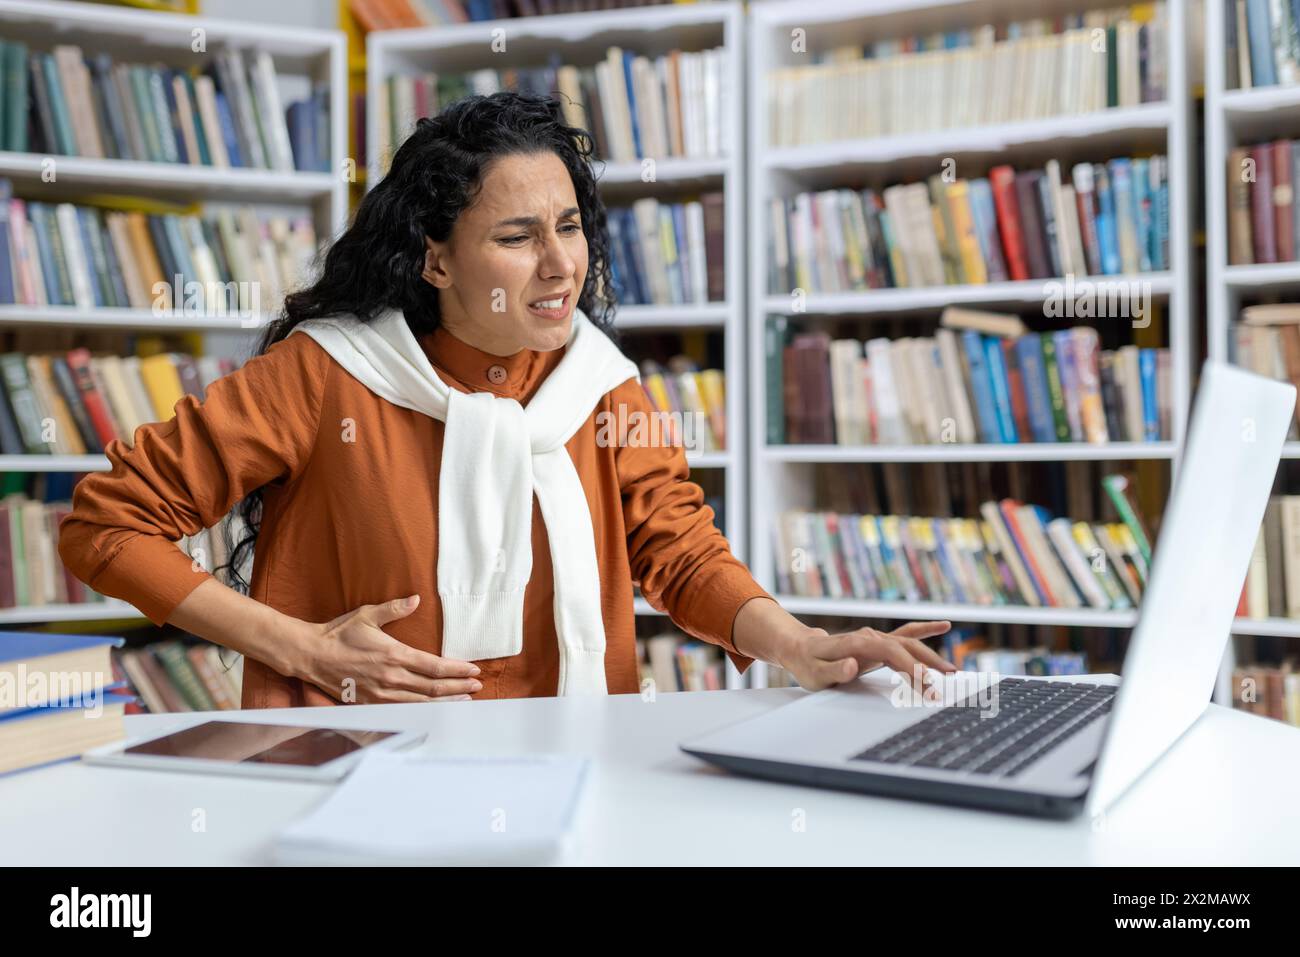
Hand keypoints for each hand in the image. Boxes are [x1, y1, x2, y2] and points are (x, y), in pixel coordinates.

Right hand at [289, 594, 482, 703]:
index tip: (474, 670)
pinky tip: (435, 709)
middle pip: (434, 688)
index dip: (457, 670)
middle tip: (477, 687)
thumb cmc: (339, 633)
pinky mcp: (372, 703)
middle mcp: (391, 677)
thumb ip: (395, 609)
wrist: (310, 655)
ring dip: (446, 701)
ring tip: (464, 699)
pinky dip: (424, 710)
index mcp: (394, 654)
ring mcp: (382, 694)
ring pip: (422, 702)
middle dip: (459, 687)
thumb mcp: (367, 615)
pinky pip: (404, 710)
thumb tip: (416, 599)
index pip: (435, 666)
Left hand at [774, 620, 955, 692]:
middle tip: (943, 688)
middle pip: (905, 648)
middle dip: (927, 667)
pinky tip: (943, 626)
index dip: (911, 669)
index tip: (927, 685)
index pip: (892, 654)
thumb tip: (852, 664)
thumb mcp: (814, 674)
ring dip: (931, 657)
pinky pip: (905, 634)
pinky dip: (924, 630)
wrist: (801, 648)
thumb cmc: (807, 664)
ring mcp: (875, 637)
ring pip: (909, 644)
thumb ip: (833, 670)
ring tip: (952, 671)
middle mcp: (869, 637)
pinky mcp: (879, 641)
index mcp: (856, 644)